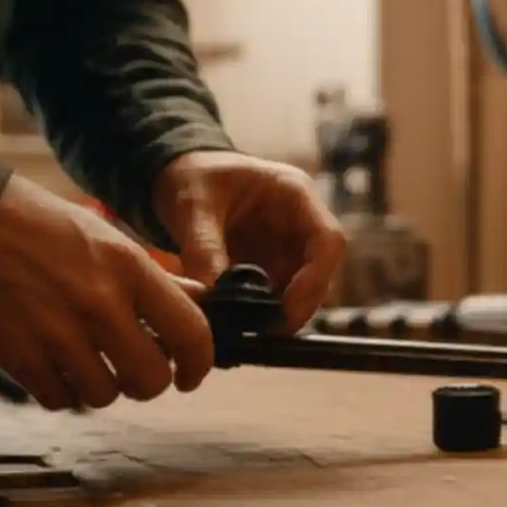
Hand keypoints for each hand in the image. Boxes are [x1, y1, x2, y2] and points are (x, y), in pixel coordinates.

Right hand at [0, 174, 213, 410]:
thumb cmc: (37, 225)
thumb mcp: (107, 239)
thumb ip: (155, 278)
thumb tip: (200, 301)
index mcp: (130, 268)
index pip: (191, 333)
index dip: (200, 364)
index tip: (191, 375)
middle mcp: (101, 304)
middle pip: (152, 379)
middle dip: (149, 382)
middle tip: (136, 371)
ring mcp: (59, 334)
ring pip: (106, 395)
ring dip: (103, 387)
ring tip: (89, 364)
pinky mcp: (20, 357)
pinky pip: (61, 400)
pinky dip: (63, 392)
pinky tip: (56, 368)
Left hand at [152, 150, 344, 331]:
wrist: (178, 174)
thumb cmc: (192, 176)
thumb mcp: (193, 206)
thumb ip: (204, 248)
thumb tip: (212, 297)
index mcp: (295, 195)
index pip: (329, 240)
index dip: (315, 279)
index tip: (285, 309)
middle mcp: (301, 223)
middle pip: (321, 273)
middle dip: (298, 306)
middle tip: (263, 333)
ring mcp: (289, 247)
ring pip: (303, 291)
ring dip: (280, 314)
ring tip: (246, 332)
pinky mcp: (272, 267)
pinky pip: (277, 297)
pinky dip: (262, 314)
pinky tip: (239, 326)